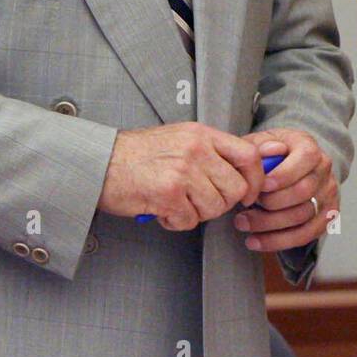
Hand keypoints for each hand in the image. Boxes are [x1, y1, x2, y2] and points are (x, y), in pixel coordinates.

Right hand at [96, 123, 268, 229]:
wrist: (100, 162)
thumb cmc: (138, 155)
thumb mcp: (181, 140)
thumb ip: (214, 151)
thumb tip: (254, 164)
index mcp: (202, 134)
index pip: (249, 155)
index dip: (256, 180)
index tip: (248, 194)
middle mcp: (196, 149)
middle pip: (235, 188)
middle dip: (221, 203)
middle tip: (199, 201)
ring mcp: (183, 171)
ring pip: (215, 208)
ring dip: (197, 213)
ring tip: (176, 203)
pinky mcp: (168, 193)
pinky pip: (190, 220)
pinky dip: (176, 221)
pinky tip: (162, 209)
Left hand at [232, 128, 338, 253]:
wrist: (289, 165)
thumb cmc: (270, 154)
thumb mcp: (260, 141)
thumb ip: (260, 143)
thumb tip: (269, 151)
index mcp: (310, 147)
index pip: (305, 159)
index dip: (282, 175)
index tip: (259, 187)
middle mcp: (324, 170)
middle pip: (303, 192)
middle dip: (270, 204)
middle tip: (243, 208)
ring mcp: (328, 195)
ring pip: (303, 216)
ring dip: (269, 225)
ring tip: (242, 224)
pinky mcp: (326, 217)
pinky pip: (306, 235)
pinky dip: (278, 241)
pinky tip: (255, 241)